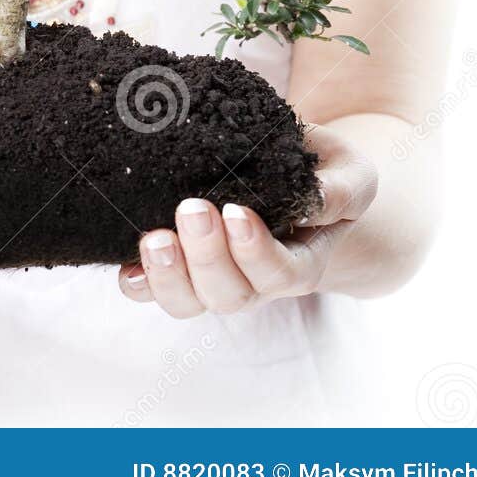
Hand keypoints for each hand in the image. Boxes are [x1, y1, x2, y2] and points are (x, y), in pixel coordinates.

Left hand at [117, 121, 376, 315]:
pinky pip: (154, 290)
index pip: (280, 273)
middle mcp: (255, 280)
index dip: (255, 251)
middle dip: (206, 256)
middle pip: (229, 294)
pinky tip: (126, 269)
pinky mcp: (182, 264)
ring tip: (155, 239)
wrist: (306, 181)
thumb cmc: (327, 176)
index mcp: (301, 261)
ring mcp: (214, 277)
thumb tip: (314, 200)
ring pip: (189, 300)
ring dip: (168, 276)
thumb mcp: (350, 176)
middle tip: (192, 209)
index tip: (236, 212)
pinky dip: (138, 284)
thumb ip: (338, 190)